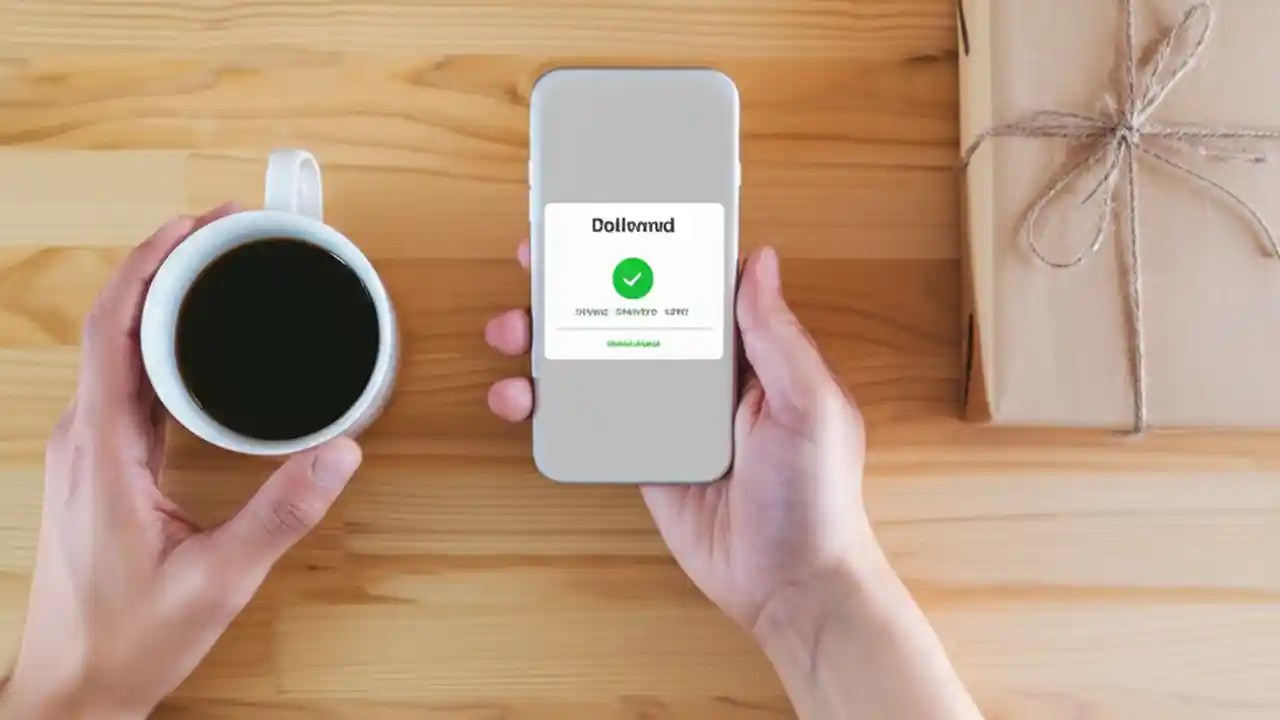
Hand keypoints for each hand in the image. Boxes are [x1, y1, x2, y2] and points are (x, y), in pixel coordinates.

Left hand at [0, 207, 362, 719]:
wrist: (73, 686)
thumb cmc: (127, 639)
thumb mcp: (217, 580)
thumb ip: (281, 514)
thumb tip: (341, 451)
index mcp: (103, 449)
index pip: (112, 328)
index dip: (148, 265)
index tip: (195, 226)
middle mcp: (86, 438)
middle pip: (115, 324)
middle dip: (165, 265)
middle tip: (224, 233)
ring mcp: (89, 451)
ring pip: (118, 351)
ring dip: (162, 302)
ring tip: (217, 272)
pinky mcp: (101, 466)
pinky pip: (127, 383)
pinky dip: (161, 346)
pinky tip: (200, 347)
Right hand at [486, 244, 981, 718]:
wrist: (789, 586)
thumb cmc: (817, 497)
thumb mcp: (810, 406)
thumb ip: (778, 336)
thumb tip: (760, 261)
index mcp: (746, 351)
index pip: (689, 281)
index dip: (645, 246)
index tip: (603, 218)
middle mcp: (700, 374)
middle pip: (626, 311)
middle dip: (575, 284)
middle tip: (534, 264)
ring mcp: (664, 414)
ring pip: (594, 360)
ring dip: (546, 339)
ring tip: (512, 332)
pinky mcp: (638, 454)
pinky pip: (585, 420)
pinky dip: (547, 406)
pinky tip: (521, 399)